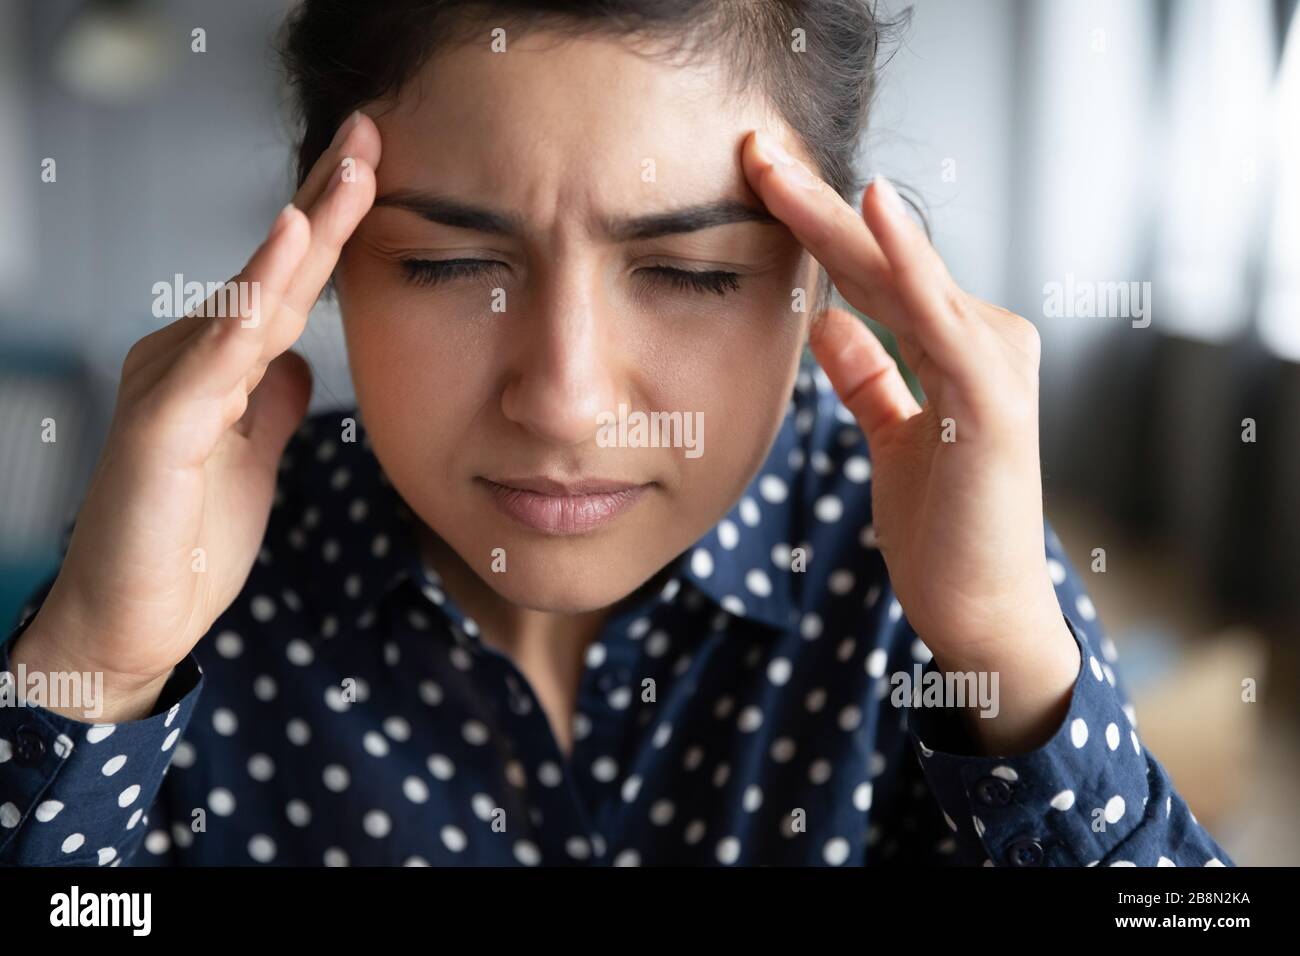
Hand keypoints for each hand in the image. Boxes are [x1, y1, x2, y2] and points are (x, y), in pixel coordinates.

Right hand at [11, 112, 381, 722]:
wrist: (133, 618)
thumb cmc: (188, 537)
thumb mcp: (252, 456)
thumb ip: (271, 401)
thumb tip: (300, 359)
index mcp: (219, 364)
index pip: (285, 282)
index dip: (329, 223)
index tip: (374, 166)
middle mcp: (190, 359)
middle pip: (269, 271)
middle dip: (322, 201)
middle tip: (368, 134)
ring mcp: (171, 388)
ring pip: (244, 299)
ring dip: (296, 237)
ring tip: (341, 176)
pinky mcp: (160, 430)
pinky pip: (212, 362)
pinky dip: (246, 310)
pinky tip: (280, 262)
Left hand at [742, 131, 1079, 753]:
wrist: (980, 609)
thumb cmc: (943, 528)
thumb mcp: (893, 436)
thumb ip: (871, 377)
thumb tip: (830, 322)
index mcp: (955, 346)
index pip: (872, 274)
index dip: (814, 228)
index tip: (758, 184)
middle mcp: (980, 338)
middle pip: (879, 260)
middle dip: (810, 204)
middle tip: (751, 148)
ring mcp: (989, 361)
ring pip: (897, 274)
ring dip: (835, 215)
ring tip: (777, 164)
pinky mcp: (987, 395)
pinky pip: (935, 315)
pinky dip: (906, 259)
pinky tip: (871, 208)